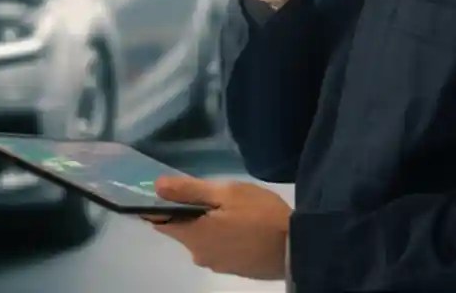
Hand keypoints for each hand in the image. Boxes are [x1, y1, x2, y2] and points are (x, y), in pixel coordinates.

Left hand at [146, 177, 291, 280]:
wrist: (299, 247)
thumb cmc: (261, 215)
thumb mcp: (226, 193)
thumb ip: (189, 190)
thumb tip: (156, 186)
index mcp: (193, 236)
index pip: (160, 222)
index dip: (157, 207)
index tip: (165, 192)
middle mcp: (199, 255)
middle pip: (183, 230)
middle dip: (190, 213)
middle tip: (212, 194)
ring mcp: (218, 264)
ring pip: (202, 239)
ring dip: (208, 224)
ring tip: (230, 208)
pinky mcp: (235, 268)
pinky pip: (219, 248)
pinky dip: (222, 236)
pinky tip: (240, 225)